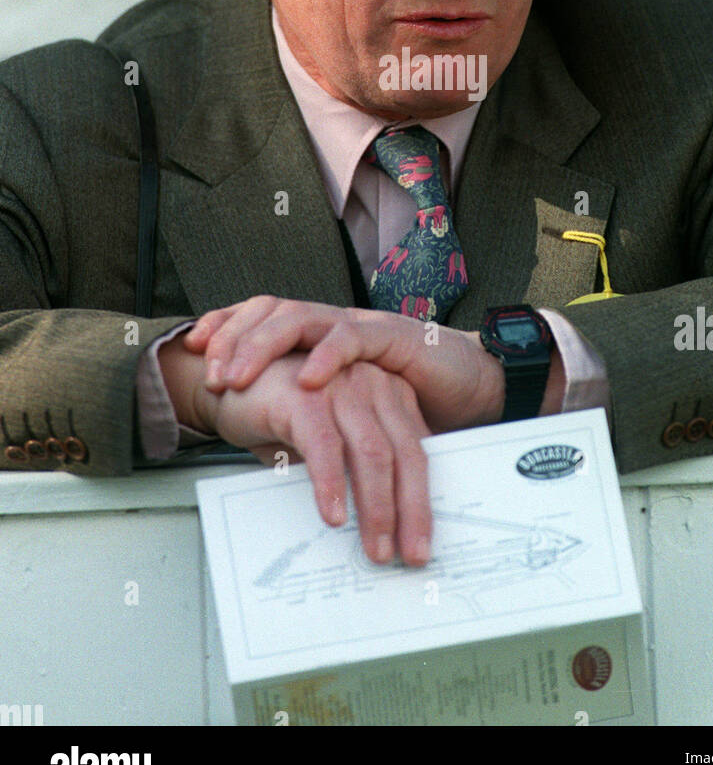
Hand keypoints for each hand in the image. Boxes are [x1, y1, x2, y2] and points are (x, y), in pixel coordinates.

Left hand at [184, 296, 504, 432]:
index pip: (262, 316)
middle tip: (208, 374)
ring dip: (261, 346)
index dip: (226, 325)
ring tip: (234, 377)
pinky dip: (326, 358)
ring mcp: (362, 325)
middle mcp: (335, 324)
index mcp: (318, 338)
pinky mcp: (392, 337)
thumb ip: (308, 423)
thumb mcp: (344, 413)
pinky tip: (306, 378)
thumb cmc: (406, 403)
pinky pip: (352, 339)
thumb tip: (266, 452)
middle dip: (233, 338)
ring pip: (301, 318)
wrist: (468, 387)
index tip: (192, 348)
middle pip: (273, 311)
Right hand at [191, 350, 433, 566]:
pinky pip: (324, 446)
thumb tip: (383, 527)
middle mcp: (372, 384)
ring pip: (372, 453)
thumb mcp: (332, 439)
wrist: (227, 381)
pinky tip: (334, 515)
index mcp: (388, 394)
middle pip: (404, 454)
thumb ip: (357, 467)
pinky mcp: (303, 395)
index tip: (423, 544)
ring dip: (376, 507)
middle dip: (411, 511)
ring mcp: (340, 386)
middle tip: (411, 557)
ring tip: (375, 548)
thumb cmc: (283, 414)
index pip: (417, 452)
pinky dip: (332, 484)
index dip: (424, 500)